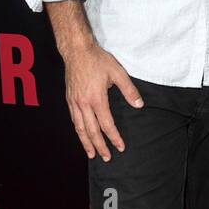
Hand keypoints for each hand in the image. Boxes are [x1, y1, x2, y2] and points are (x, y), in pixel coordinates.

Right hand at [63, 39, 143, 159]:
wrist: (76, 50)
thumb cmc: (97, 60)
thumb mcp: (117, 73)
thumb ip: (129, 90)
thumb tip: (139, 104)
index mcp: (96, 98)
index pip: (106, 124)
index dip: (114, 137)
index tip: (120, 147)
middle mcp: (83, 103)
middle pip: (91, 131)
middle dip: (99, 146)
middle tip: (107, 158)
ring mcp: (74, 102)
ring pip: (80, 128)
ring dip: (86, 143)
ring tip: (92, 154)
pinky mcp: (69, 99)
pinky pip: (74, 119)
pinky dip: (78, 130)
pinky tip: (82, 135)